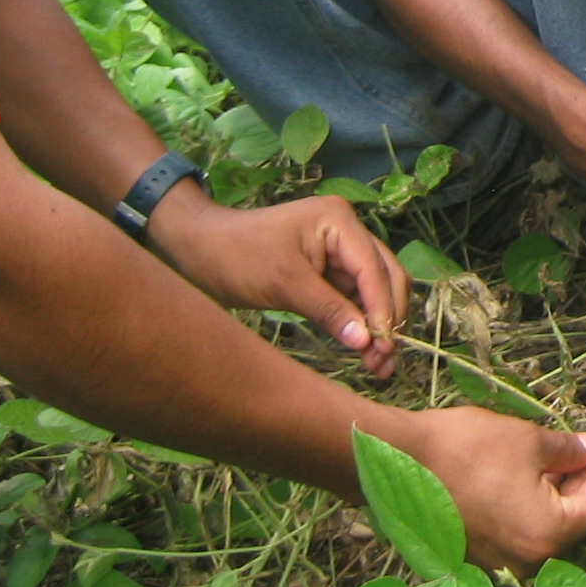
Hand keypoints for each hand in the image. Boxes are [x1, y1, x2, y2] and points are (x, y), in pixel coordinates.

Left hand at [147, 185, 411, 377]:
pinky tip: (363, 353)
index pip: (373, 268)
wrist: (197, 250)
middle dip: (388, 318)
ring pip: (374, 292)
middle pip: (385, 277)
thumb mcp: (284, 283)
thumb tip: (366, 341)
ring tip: (378, 365)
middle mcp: (347, 233)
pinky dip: (360, 325)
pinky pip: (354, 300)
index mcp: (339, 221)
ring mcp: (339, 253)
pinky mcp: (328, 274)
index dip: (382, 308)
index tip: (384, 346)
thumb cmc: (237, 257)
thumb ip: (329, 310)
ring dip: (378, 326)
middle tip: (385, 359)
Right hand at [384, 406, 585, 572]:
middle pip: (568, 524)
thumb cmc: (469, 449)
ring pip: (539, 530)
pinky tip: (524, 481)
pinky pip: (513, 534)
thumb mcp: (528, 441)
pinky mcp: (472, 554)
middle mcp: (525, 560)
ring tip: (557, 464)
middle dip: (580, 488)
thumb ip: (567, 451)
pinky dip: (526, 509)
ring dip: (552, 499)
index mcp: (546, 534)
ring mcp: (496, 562)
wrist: (400, 462)